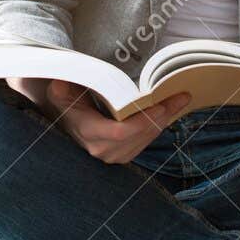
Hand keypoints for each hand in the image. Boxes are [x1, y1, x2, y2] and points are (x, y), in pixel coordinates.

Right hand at [38, 79, 192, 163]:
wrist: (68, 119)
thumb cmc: (67, 101)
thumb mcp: (60, 92)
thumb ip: (60, 89)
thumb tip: (61, 83)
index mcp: (89, 132)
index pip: (120, 132)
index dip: (142, 121)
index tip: (159, 106)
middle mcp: (102, 149)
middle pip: (139, 136)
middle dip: (161, 116)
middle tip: (180, 98)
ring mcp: (113, 155)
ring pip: (145, 139)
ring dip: (164, 121)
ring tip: (179, 102)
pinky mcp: (123, 155)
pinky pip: (145, 142)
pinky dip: (158, 127)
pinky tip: (169, 113)